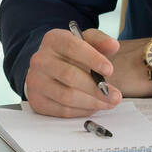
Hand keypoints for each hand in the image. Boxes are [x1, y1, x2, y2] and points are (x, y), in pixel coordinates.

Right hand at [25, 28, 151, 116]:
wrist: (49, 70)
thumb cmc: (71, 55)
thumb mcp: (85, 42)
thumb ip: (100, 41)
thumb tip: (113, 45)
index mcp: (53, 40)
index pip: (72, 47)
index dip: (92, 59)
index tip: (110, 69)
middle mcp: (40, 59)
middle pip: (69, 75)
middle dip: (96, 88)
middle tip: (115, 95)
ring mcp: (35, 81)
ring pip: (66, 96)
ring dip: (91, 102)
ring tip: (108, 103)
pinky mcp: (37, 100)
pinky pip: (62, 110)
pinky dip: (82, 111)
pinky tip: (93, 107)